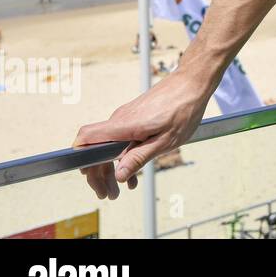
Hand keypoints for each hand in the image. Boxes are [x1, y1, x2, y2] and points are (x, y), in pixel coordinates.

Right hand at [73, 68, 211, 199]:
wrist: (193, 82)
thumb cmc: (184, 109)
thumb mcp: (165, 140)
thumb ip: (139, 157)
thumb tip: (118, 175)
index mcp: (124, 125)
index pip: (86, 139)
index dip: (83, 161)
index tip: (93, 180)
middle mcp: (120, 119)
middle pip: (95, 148)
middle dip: (99, 173)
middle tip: (109, 194)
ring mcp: (126, 117)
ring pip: (109, 145)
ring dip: (112, 167)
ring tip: (122, 189)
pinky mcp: (135, 116)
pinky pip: (121, 138)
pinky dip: (124, 156)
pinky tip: (134, 170)